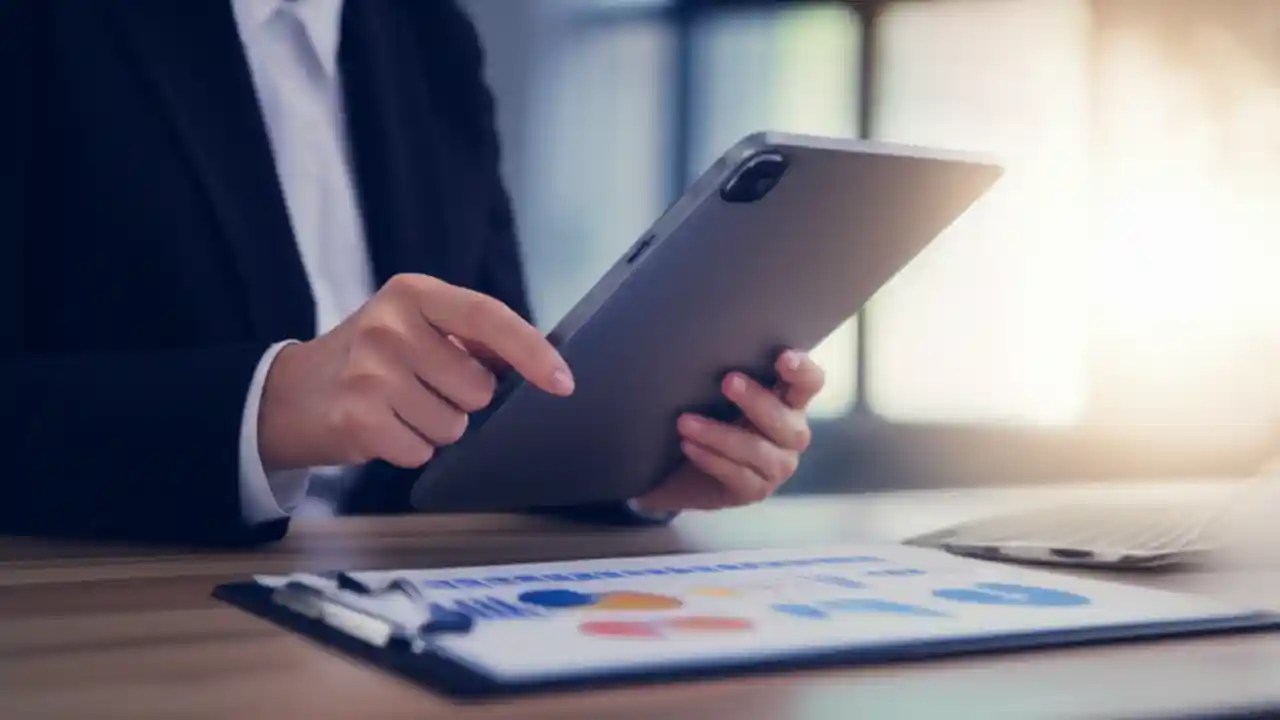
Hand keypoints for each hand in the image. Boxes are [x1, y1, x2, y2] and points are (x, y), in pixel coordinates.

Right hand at [258, 274, 573, 471]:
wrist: (288, 394)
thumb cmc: (367, 359)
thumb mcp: (412, 324)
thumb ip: (471, 336)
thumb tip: (539, 359)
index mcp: (412, 294)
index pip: (488, 317)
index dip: (532, 351)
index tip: (563, 381)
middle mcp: (390, 326)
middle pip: (478, 388)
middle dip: (460, 399)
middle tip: (419, 387)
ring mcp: (370, 373)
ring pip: (453, 426)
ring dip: (434, 427)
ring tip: (396, 408)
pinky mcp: (358, 419)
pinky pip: (421, 451)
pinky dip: (408, 448)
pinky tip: (380, 428)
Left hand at [633, 350, 823, 512]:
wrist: (682, 468)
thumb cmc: (708, 416)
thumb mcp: (717, 391)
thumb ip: (726, 369)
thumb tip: (699, 335)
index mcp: (789, 401)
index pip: (809, 383)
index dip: (802, 371)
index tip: (783, 358)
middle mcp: (791, 434)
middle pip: (786, 420)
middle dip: (757, 401)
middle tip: (727, 382)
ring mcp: (777, 466)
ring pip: (757, 451)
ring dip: (720, 435)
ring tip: (685, 422)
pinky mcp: (754, 491)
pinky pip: (737, 476)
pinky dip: (710, 459)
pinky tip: (688, 446)